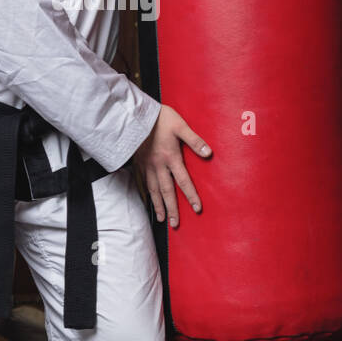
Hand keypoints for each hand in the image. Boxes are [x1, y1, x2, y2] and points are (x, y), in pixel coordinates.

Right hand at [133, 105, 211, 227]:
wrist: (132, 116)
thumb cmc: (159, 119)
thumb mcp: (180, 126)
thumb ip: (194, 140)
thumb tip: (209, 152)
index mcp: (170, 157)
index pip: (184, 181)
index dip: (191, 196)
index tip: (197, 209)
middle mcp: (158, 165)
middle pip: (166, 192)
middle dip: (172, 209)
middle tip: (176, 224)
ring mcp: (146, 166)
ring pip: (153, 190)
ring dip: (158, 206)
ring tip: (162, 219)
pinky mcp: (137, 163)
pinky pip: (142, 183)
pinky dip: (145, 194)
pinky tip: (147, 201)